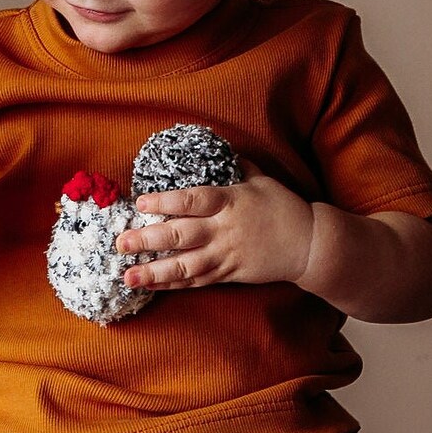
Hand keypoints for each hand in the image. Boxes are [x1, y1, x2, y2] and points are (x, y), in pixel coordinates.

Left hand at [115, 165, 313, 290]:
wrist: (310, 244)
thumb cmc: (285, 207)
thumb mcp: (261, 180)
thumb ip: (237, 165)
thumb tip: (219, 146)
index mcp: (229, 201)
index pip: (192, 200)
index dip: (164, 202)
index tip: (140, 203)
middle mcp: (223, 230)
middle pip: (180, 236)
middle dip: (147, 240)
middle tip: (120, 243)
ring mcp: (225, 255)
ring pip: (185, 266)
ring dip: (154, 272)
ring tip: (128, 276)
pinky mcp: (230, 274)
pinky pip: (198, 281)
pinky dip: (174, 285)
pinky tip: (153, 286)